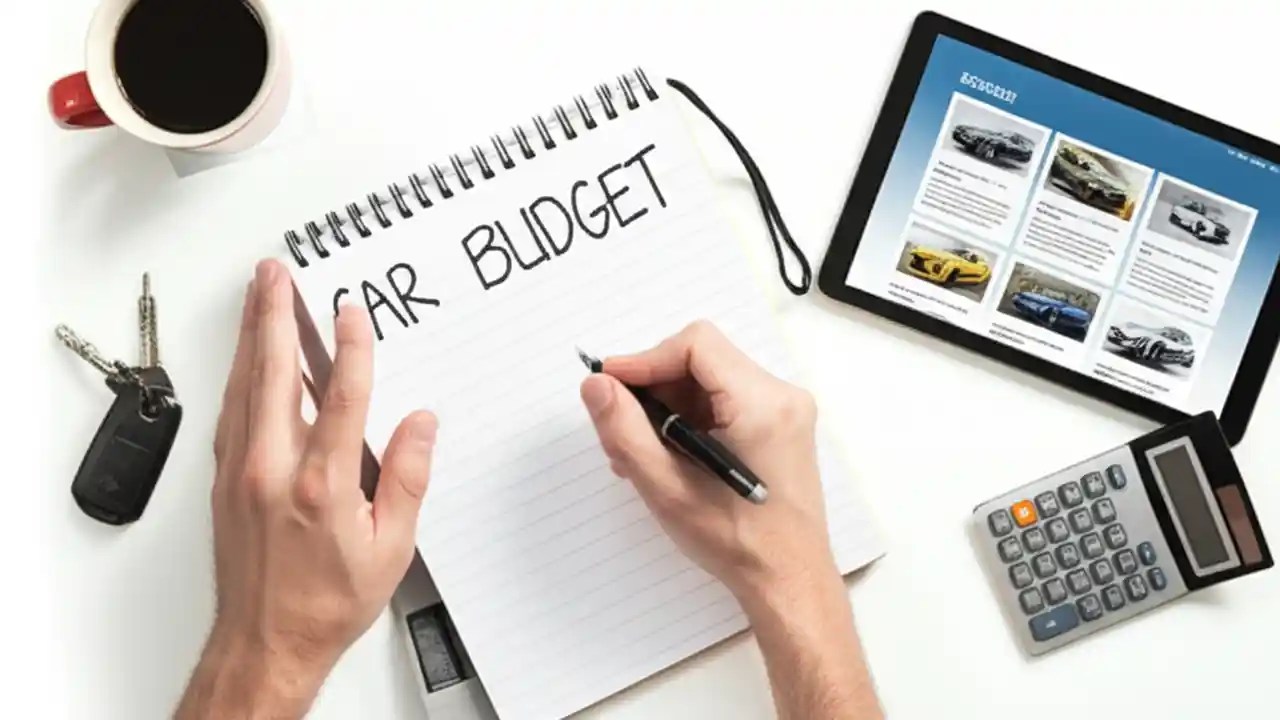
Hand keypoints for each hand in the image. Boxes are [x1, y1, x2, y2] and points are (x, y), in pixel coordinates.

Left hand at [178, 259, 437, 716]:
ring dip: (249, 336)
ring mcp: (240, 473)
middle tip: (274, 276)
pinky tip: (244, 358)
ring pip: (243, 387)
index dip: (349, 348)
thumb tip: (420, 424)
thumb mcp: (391, 549)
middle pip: (272, 374)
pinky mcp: (223, 481)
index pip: (340, 397)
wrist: (265, 644)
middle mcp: (272, 471)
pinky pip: (231, 412)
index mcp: (320, 486)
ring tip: (255, 297)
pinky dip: (238, 375)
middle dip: (272, 316)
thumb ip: (408, 479)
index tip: (351, 313)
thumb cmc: (325, 604)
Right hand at [578, 320, 837, 607]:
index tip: (609, 387)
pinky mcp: (780, 426)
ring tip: (640, 454)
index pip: (695, 345)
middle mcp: (781, 396)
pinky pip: (725, 401)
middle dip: (654, 389)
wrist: (788, 580)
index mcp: (761, 404)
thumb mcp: (667, 487)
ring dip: (669, 407)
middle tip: (620, 430)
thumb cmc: (735, 541)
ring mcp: (785, 411)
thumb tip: (596, 385)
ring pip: (709, 380)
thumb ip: (626, 430)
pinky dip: (690, 419)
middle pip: (701, 360)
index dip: (645, 359)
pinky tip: (668, 457)